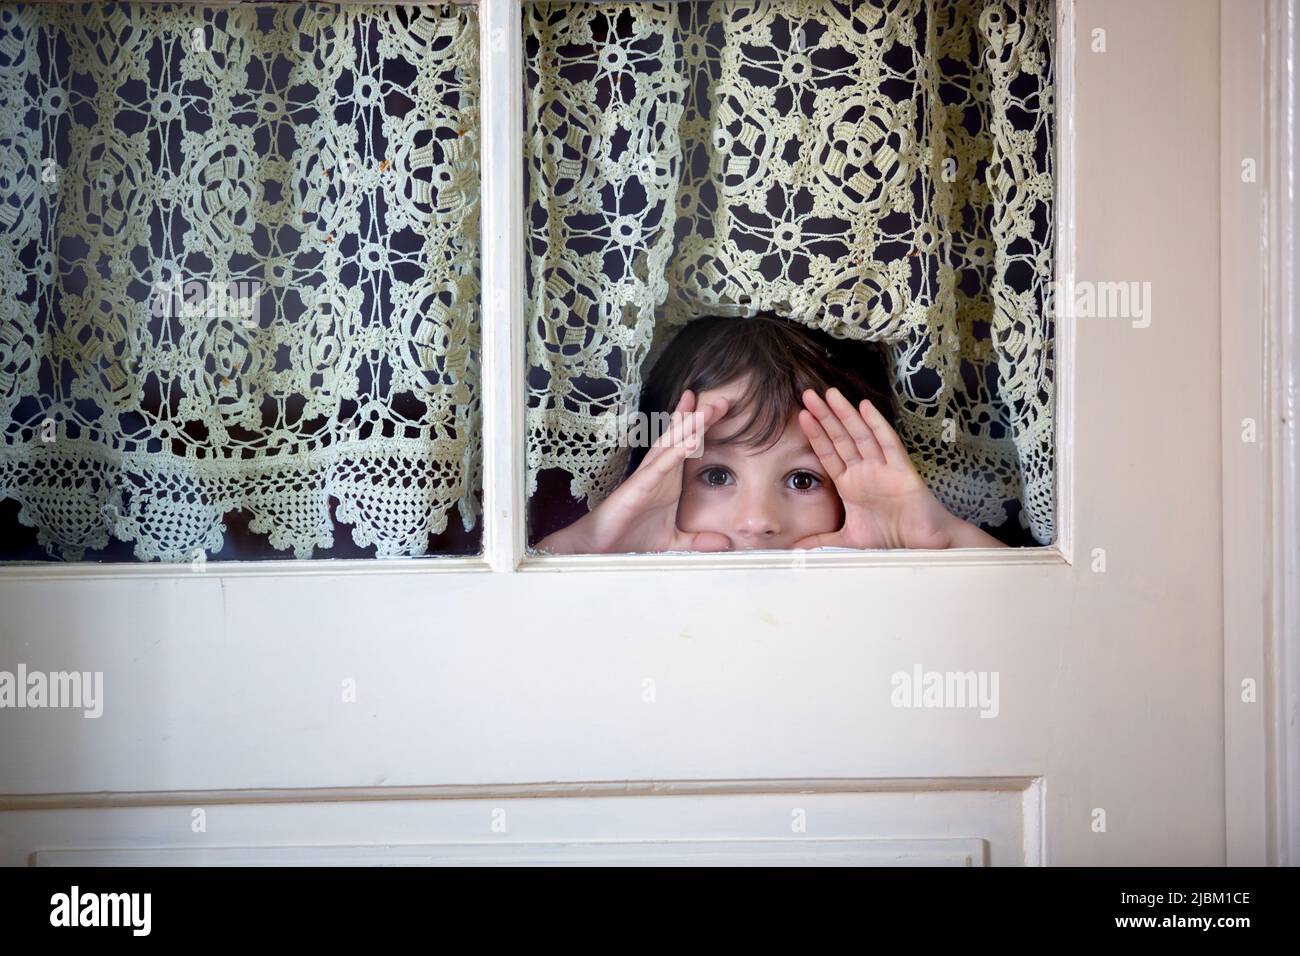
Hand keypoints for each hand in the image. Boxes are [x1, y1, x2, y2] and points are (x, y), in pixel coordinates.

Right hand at [534, 389, 733, 554]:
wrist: (599, 549)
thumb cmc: (630, 538)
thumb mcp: (673, 543)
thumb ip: (697, 541)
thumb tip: (725, 544)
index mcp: (669, 480)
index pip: (688, 447)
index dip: (702, 427)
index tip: (719, 409)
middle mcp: (659, 473)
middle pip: (681, 438)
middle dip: (700, 418)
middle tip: (721, 399)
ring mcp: (647, 478)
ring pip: (670, 446)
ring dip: (688, 427)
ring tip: (707, 409)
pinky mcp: (637, 488)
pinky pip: (658, 467)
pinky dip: (674, 453)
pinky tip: (689, 441)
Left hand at [791, 388, 1001, 549]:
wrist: (923, 548)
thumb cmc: (892, 540)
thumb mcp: (848, 542)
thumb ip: (822, 542)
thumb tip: (796, 549)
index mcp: (851, 485)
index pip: (829, 454)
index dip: (815, 435)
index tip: (801, 415)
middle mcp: (865, 472)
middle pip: (841, 438)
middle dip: (825, 416)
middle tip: (808, 394)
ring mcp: (883, 469)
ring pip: (861, 435)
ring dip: (845, 414)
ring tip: (829, 393)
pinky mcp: (902, 471)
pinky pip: (888, 444)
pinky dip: (877, 425)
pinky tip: (865, 408)